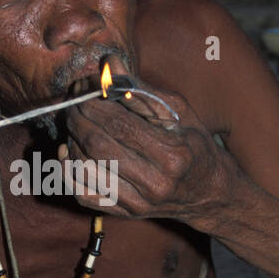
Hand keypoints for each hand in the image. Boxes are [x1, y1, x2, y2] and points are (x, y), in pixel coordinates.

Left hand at [63, 56, 231, 221]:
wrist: (210, 192)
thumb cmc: (194, 145)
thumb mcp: (179, 111)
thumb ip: (141, 89)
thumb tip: (108, 64)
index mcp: (173, 154)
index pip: (120, 124)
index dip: (94, 103)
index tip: (83, 87)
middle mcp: (155, 183)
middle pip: (99, 145)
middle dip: (78, 118)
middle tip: (73, 102)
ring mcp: (138, 203)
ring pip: (86, 170)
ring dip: (72, 140)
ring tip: (75, 122)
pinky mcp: (125, 214)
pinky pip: (84, 194)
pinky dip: (68, 171)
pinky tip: (68, 151)